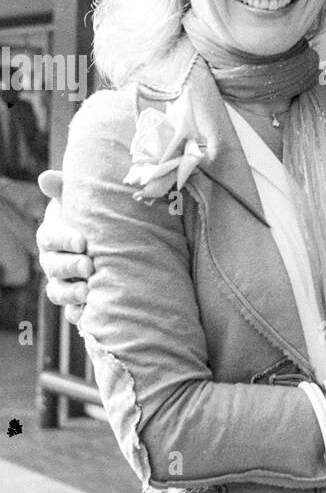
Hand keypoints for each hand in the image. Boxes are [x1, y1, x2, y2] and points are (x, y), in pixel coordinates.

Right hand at [35, 170, 90, 323]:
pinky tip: (90, 314)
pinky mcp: (76, 303)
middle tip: (89, 266)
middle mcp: (53, 262)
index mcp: (51, 236)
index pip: (51, 237)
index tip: (82, 240)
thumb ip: (65, 188)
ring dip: (71, 293)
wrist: (113, 242)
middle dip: (70, 266)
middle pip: (54, 267)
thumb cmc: (94, 217)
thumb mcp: (82, 201)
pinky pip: (72, 313)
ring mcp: (63, 283)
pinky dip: (79, 315)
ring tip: (89, 292)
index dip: (65, 239)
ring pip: (58, 292)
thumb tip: (46, 177)